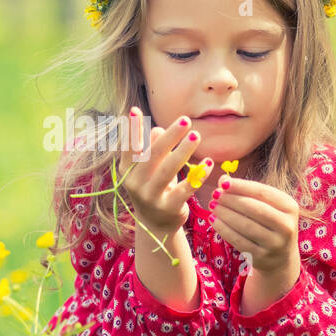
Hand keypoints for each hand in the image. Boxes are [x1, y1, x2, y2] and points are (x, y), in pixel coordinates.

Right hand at [116, 107, 211, 239]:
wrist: (156, 225)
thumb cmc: (153, 188)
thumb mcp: (149, 169)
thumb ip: (151, 149)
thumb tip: (157, 129)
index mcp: (127, 171)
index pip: (129, 147)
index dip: (131, 130)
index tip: (135, 110)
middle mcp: (135, 184)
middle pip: (152, 156)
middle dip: (168, 137)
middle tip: (185, 120)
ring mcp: (150, 197)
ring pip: (167, 171)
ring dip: (183, 151)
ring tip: (196, 135)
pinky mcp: (168, 208)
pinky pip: (184, 189)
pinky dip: (197, 175)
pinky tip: (208, 163)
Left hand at [207, 174, 300, 275]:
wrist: (280, 257)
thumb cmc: (270, 223)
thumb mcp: (267, 206)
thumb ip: (248, 192)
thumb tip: (223, 179)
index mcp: (290, 207)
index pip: (262, 192)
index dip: (241, 186)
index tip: (222, 182)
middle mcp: (286, 226)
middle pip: (254, 208)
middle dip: (231, 200)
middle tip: (215, 195)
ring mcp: (274, 243)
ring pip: (245, 225)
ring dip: (225, 213)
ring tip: (213, 205)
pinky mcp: (261, 257)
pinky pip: (238, 240)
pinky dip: (223, 229)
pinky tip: (214, 220)